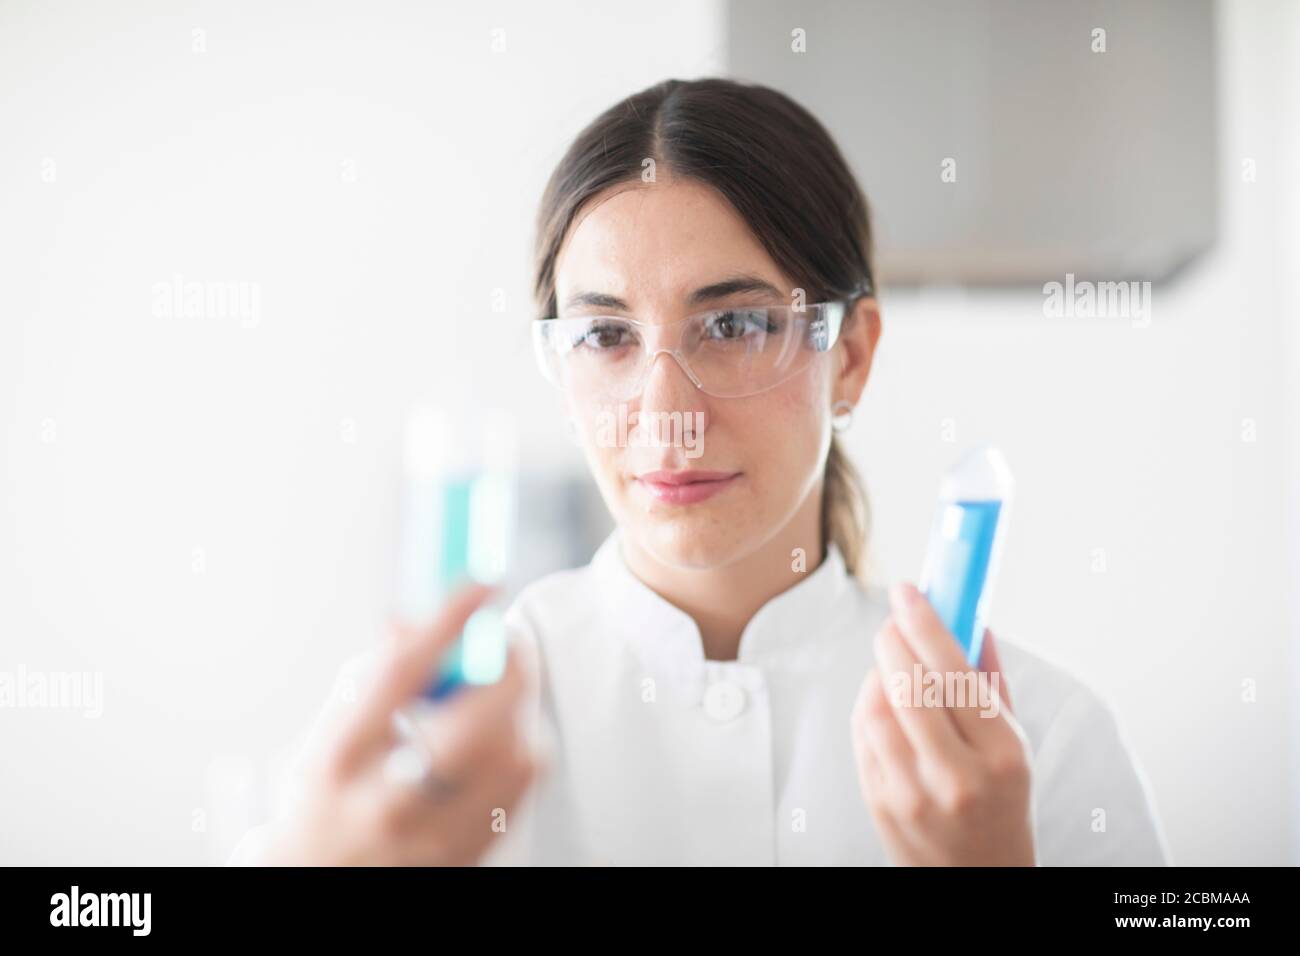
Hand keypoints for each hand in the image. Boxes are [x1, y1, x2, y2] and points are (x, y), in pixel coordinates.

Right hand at [260, 584, 539, 865]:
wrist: (320, 882)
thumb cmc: (328, 792)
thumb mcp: (333, 729)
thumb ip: (375, 674)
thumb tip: (413, 615)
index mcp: (341, 758)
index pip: (400, 674)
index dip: (449, 619)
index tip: (485, 580)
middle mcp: (385, 803)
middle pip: (473, 727)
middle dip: (507, 672)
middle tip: (508, 643)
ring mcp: (431, 838)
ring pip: (512, 759)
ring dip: (517, 712)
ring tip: (494, 702)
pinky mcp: (466, 855)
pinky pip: (520, 790)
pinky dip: (518, 749)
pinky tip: (496, 742)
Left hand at [850, 581, 1034, 865]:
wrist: (978, 879)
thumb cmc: (1001, 804)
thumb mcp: (1015, 745)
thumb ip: (990, 680)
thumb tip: (972, 616)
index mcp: (1001, 756)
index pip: (954, 673)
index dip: (925, 622)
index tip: (909, 591)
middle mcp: (955, 776)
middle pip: (908, 686)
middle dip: (893, 640)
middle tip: (894, 620)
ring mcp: (911, 793)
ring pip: (876, 707)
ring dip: (878, 672)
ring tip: (892, 664)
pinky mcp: (878, 802)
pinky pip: (862, 735)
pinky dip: (868, 704)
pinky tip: (884, 701)